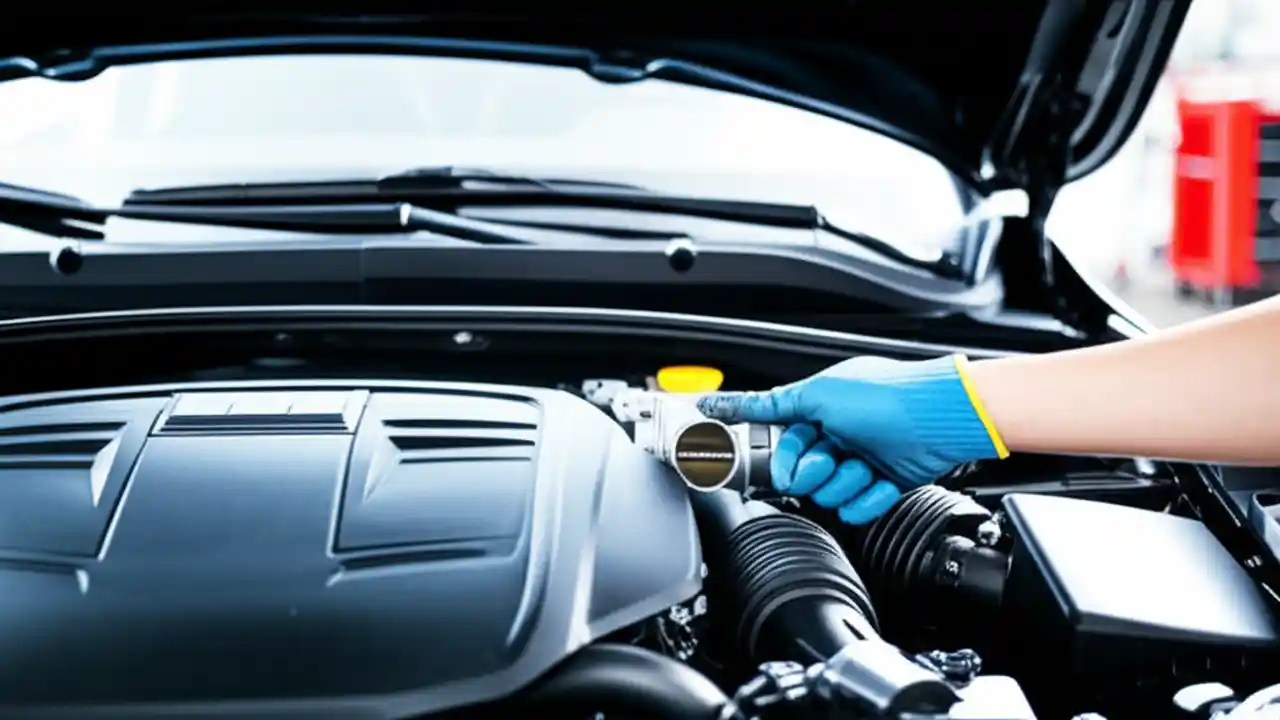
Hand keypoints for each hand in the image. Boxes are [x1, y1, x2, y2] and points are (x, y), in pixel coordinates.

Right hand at [696, 355, 1006, 523]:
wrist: (940, 418)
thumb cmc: (886, 396)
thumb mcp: (819, 394)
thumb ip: (773, 404)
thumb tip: (731, 401)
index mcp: (819, 409)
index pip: (778, 439)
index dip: (774, 454)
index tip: (770, 464)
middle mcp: (837, 435)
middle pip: (801, 473)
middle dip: (814, 470)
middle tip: (828, 458)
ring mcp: (860, 461)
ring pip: (828, 493)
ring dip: (845, 482)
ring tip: (865, 464)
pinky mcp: (882, 485)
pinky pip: (857, 507)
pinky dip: (868, 498)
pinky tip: (879, 481)